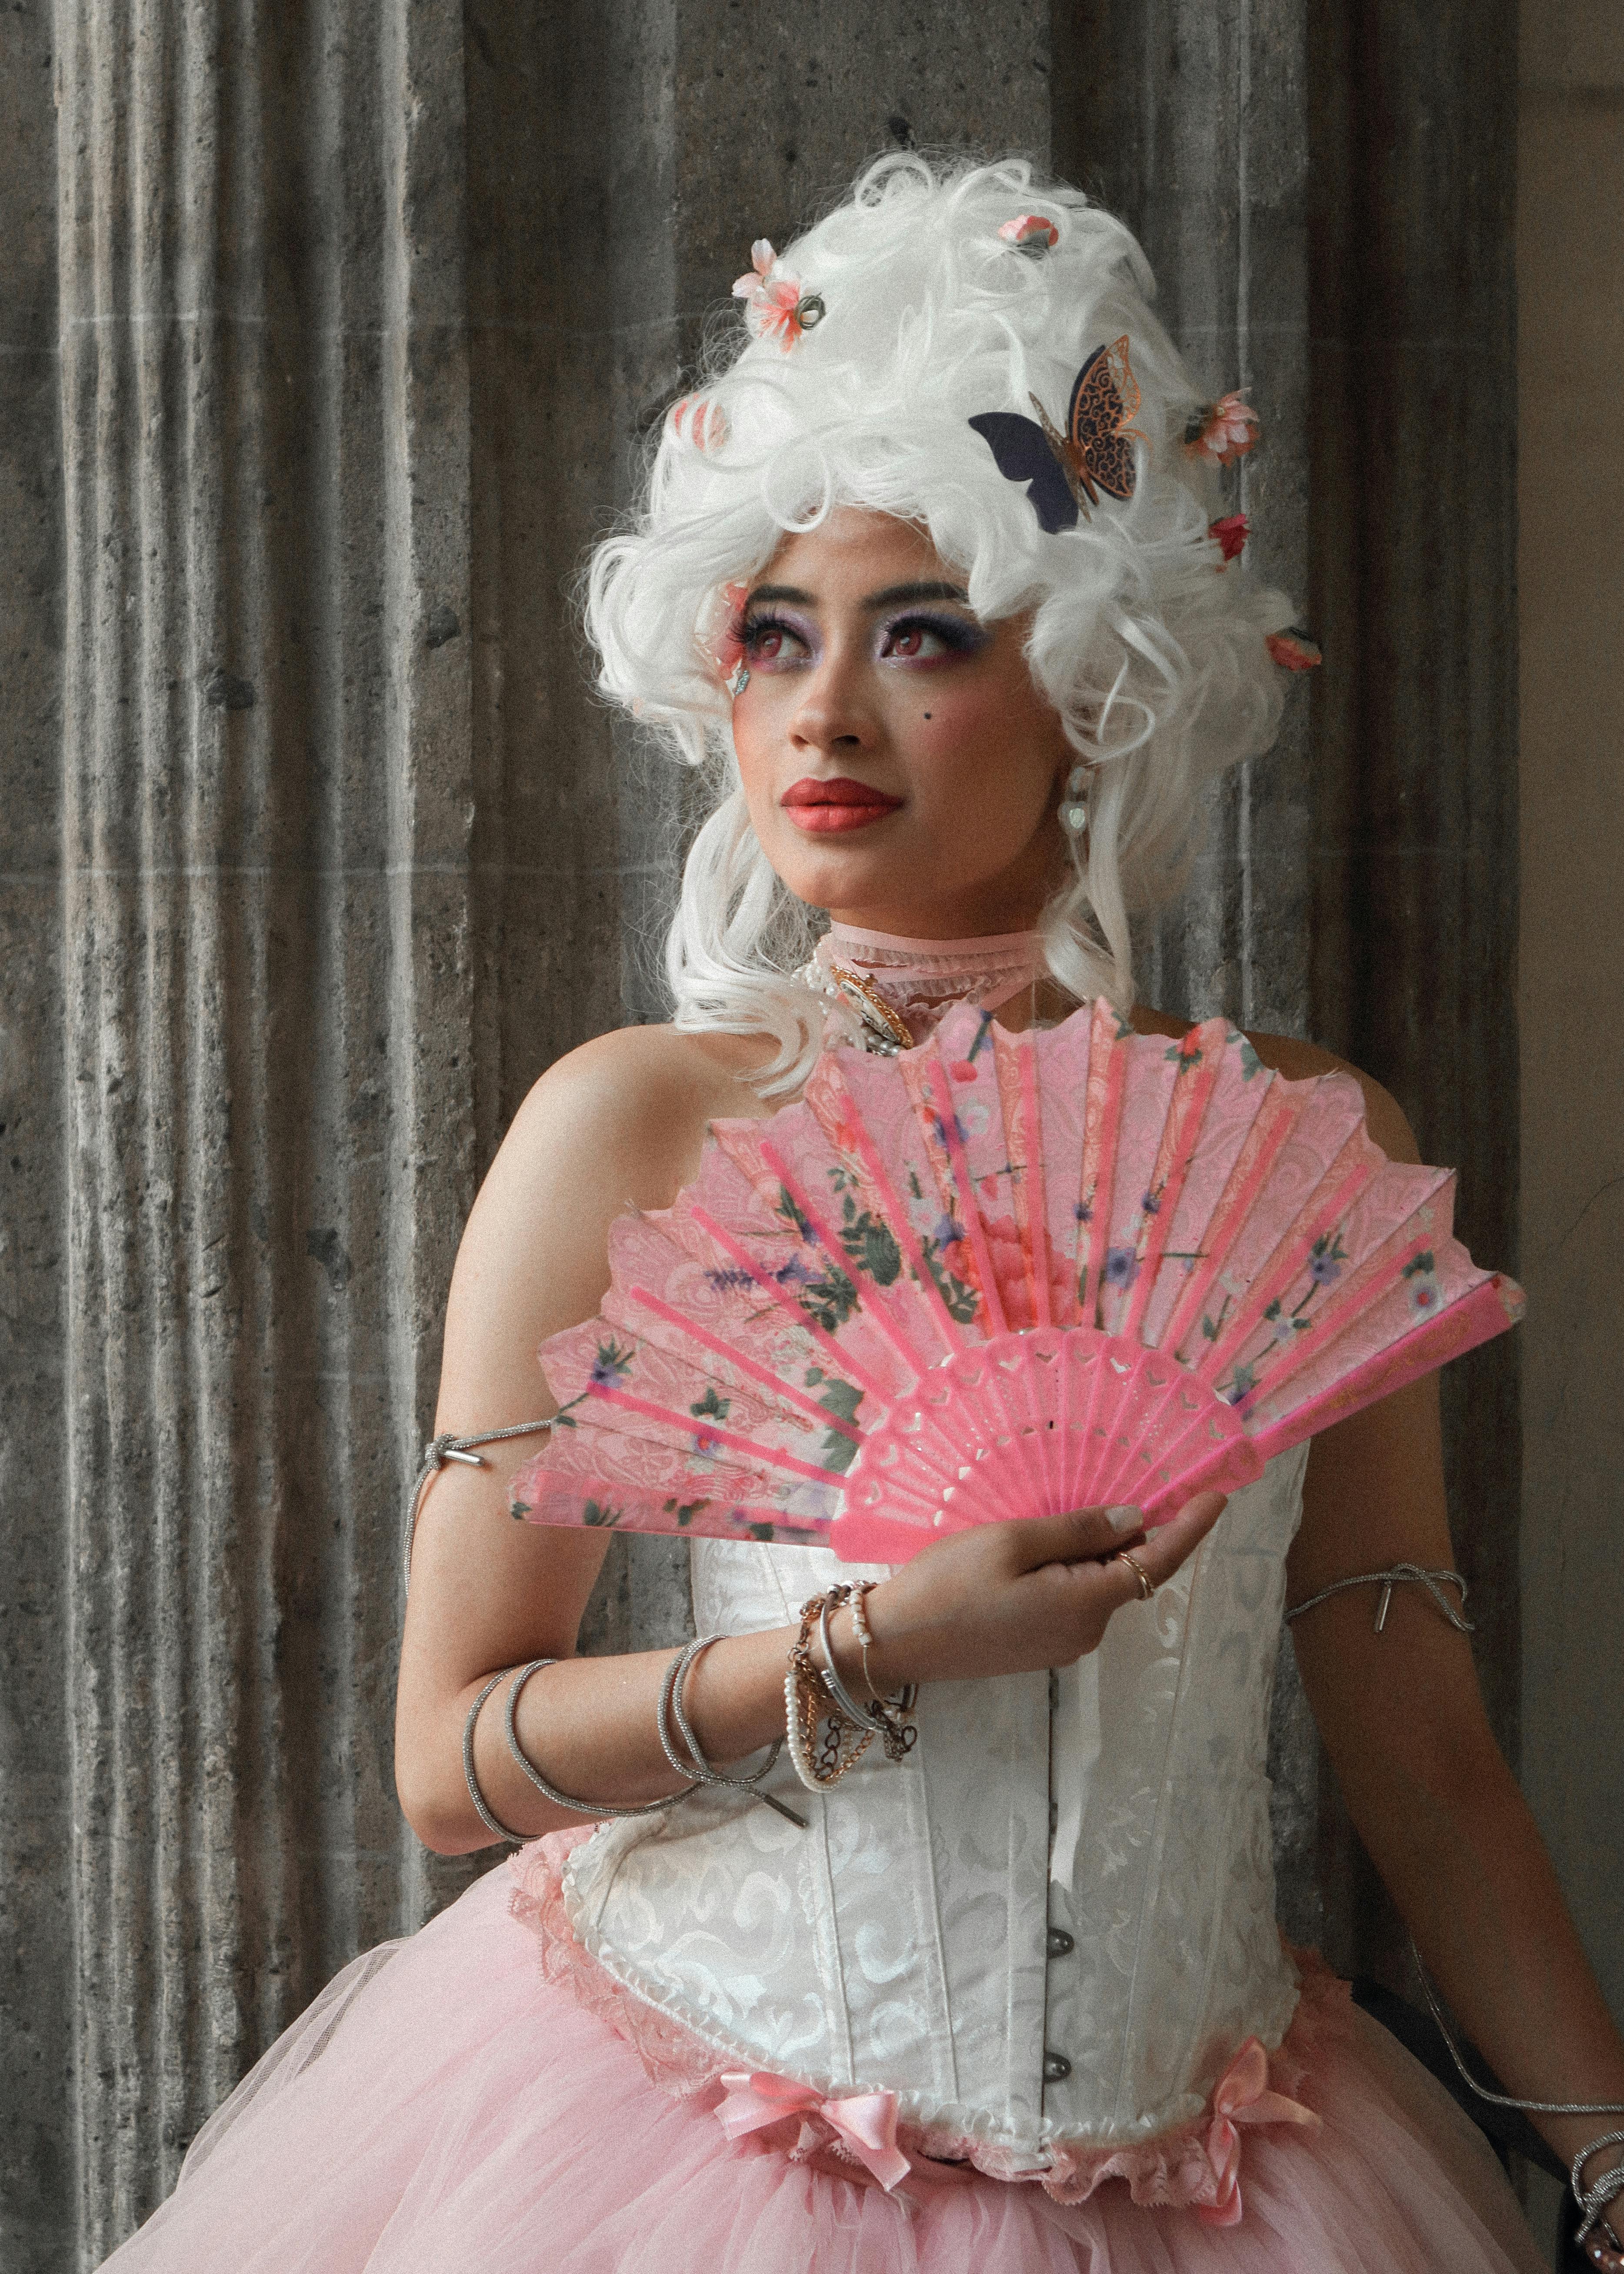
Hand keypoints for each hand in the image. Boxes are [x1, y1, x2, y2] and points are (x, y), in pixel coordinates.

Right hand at [849, 1493, 1228, 1691]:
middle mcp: (1085, 1631)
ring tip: (1090, 1507)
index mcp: (1085, 1604)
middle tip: (1153, 1481)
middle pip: (1130, 1573)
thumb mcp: (1012, 1542)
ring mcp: (1063, 1642)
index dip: (1190, 1528)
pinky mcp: (1041, 1643)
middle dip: (1144, 1532)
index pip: (1156, 1562)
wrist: (896, 1641)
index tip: (1218, 1494)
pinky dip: (1081, 1567)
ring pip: (1102, 1584)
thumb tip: (1133, 1520)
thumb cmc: (948, 1583)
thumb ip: (1077, 1531)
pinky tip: (1058, 1543)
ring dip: (1105, 1549)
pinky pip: (1078, 1597)